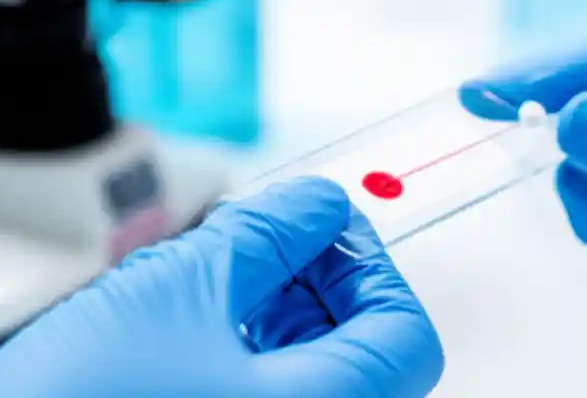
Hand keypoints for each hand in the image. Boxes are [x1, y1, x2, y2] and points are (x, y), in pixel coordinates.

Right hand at [0, 177, 443, 397]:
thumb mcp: (180, 286)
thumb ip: (267, 235)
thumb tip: (318, 207)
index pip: (406, 337)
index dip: (370, 267)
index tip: (322, 230)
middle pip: (368, 362)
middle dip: (325, 287)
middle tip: (272, 245)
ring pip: (318, 383)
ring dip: (289, 319)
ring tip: (224, 280)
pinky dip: (253, 358)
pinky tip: (202, 327)